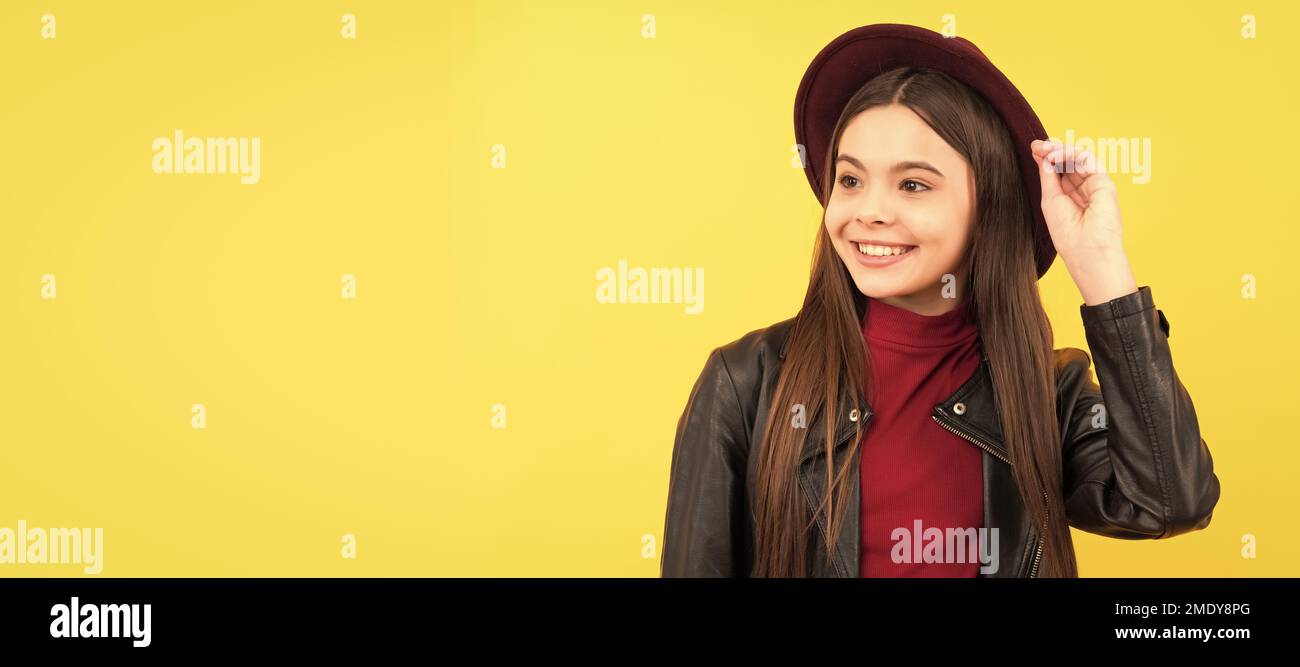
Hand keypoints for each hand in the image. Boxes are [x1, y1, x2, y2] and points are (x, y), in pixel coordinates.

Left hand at [1031, 138, 1137, 305]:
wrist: (1088, 251)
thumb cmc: (1068, 233)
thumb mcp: (1050, 200)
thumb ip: (1049, 176)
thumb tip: (1042, 154)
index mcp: (1067, 196)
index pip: (1057, 170)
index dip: (1046, 157)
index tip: (1033, 148)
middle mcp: (1081, 189)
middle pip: (1067, 162)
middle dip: (1052, 150)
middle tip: (1037, 144)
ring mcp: (1093, 185)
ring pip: (1077, 158)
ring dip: (1061, 150)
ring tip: (1047, 149)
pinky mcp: (1104, 183)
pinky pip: (1088, 161)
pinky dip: (1073, 154)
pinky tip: (1058, 155)